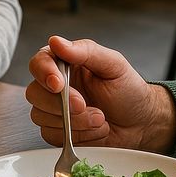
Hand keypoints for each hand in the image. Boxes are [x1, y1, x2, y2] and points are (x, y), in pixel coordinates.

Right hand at [24, 35, 175, 152]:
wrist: (141, 124)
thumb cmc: (129, 92)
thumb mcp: (114, 65)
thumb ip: (86, 51)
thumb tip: (56, 41)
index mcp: (65, 64)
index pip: (39, 63)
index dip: (44, 74)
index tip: (58, 85)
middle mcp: (55, 86)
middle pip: (34, 93)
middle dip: (63, 104)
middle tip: (88, 107)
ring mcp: (53, 110)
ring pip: (41, 116)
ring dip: (74, 122)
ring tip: (99, 119)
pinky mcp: (56, 132)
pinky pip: (51, 134)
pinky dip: (76, 135)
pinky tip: (93, 130)